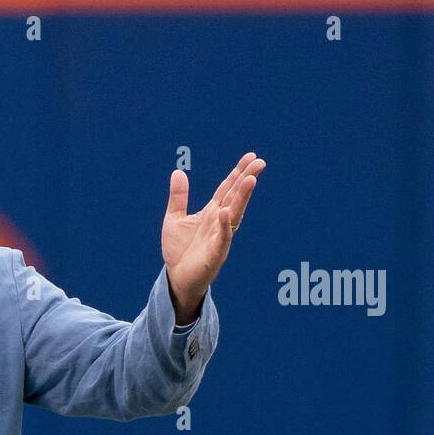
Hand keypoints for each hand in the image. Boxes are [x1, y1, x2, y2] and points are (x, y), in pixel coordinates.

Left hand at [163, 151, 264, 322]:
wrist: (176, 278)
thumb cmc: (179, 250)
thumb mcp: (174, 219)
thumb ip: (178, 197)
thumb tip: (178, 171)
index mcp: (211, 213)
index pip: (227, 189)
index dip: (237, 172)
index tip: (250, 156)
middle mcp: (219, 222)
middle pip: (234, 197)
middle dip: (246, 180)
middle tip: (260, 163)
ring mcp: (219, 237)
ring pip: (233, 215)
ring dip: (242, 198)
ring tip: (250, 180)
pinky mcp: (214, 255)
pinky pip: (221, 239)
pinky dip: (223, 226)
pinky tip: (225, 213)